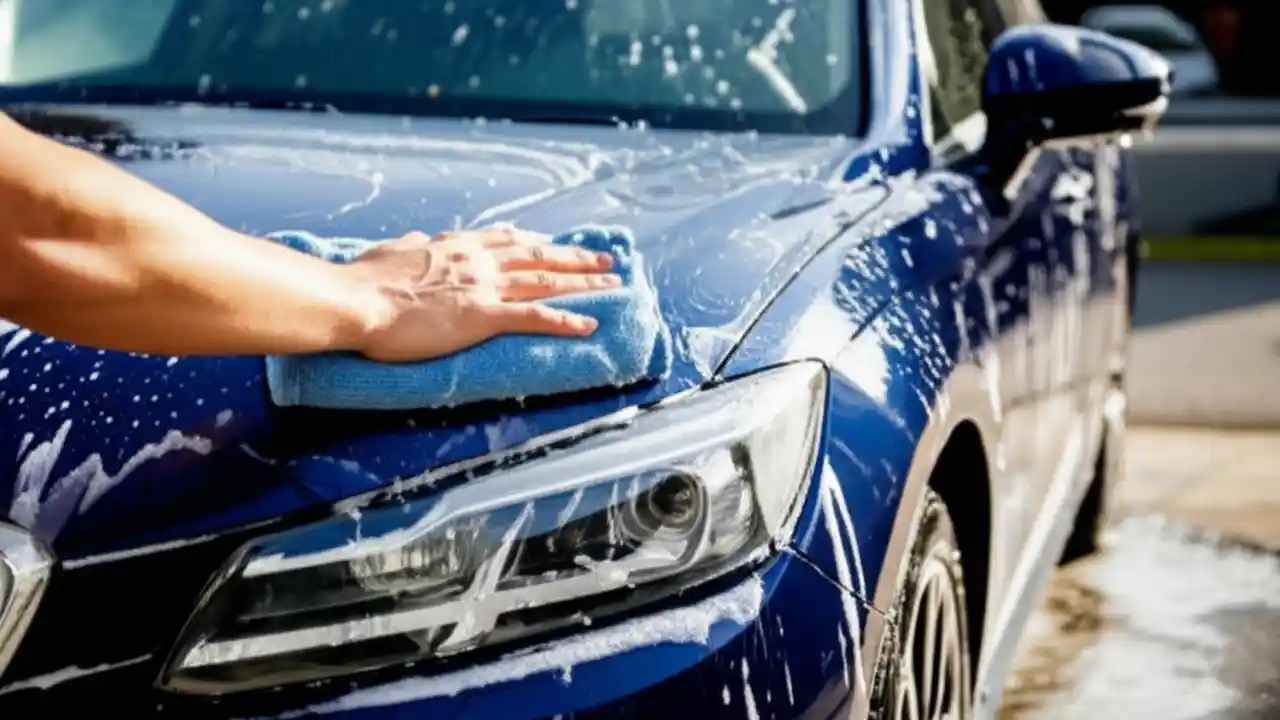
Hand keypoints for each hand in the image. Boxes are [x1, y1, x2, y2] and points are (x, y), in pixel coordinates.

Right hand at [345, 225, 619, 361]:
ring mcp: (483, 286)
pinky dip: (566, 320)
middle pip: (538, 255)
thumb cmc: (362, 281)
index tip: (556, 243)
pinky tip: (590, 324)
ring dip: (583, 283)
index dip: (537, 241)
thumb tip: (417, 239)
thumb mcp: (389, 253)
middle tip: (604, 260)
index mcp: (454, 245)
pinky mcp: (483, 315)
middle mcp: (477, 260)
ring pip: (546, 281)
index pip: (507, 239)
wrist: (354, 299)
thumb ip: (409, 246)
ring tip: (612, 285)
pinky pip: (535, 317)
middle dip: (575, 257)